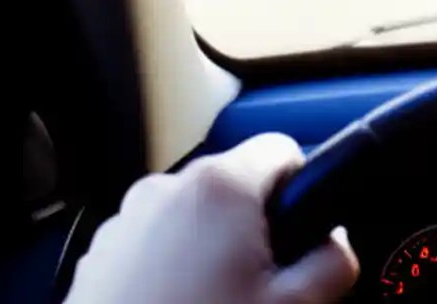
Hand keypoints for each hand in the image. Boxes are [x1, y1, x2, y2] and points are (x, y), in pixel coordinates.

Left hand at [65, 133, 358, 303]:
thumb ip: (332, 262)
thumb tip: (336, 245)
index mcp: (219, 187)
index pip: (283, 148)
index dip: (303, 187)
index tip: (302, 228)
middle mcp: (166, 189)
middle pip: (236, 184)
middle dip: (255, 226)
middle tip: (260, 283)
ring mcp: (125, 220)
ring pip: (194, 216)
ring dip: (211, 247)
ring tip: (214, 300)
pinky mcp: (101, 254)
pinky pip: (154, 243)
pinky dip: (172, 266)